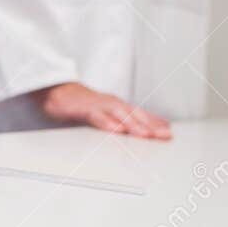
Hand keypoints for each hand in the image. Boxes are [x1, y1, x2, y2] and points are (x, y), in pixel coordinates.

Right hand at [33, 81, 171, 139]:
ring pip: (118, 114)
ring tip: (145, 134)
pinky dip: (106, 123)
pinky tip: (115, 130)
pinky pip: (96, 116)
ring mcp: (98, 105)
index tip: (169, 132)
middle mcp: (111, 103)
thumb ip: (124, 120)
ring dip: (133, 124)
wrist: (58, 91)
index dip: (155, 123)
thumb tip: (144, 129)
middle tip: (164, 135)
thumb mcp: (107, 111)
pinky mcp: (83, 109)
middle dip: (150, 125)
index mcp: (118, 105)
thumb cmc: (84, 103)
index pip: (140, 114)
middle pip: (134, 114)